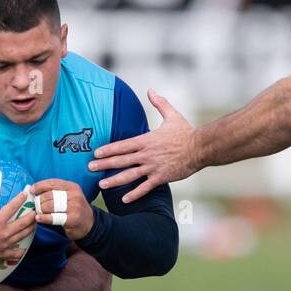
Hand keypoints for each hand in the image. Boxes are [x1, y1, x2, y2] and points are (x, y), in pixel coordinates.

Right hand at [0, 178, 36, 265]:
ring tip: (35, 226)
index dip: (19, 199)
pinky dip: (18, 252)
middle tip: (37, 212)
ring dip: (29, 231)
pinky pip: (13, 254)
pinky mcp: (0, 254)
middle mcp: (3, 232)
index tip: (26, 194)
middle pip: (22, 223)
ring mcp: (3, 244)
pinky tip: (22, 250)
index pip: (12, 207)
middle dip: (31, 217)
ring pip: (21, 237)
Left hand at [29, 179, 93, 240]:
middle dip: (39, 200)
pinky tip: (38, 218)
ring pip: (50, 206)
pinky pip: (53, 217)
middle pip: (50, 195)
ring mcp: (74, 207)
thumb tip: (35, 190)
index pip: (52, 183)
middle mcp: (74, 195)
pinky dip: (43, 218)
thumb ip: (55, 191)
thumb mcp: (68, 196)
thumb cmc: (74, 209)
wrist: (89, 224)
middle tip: (35, 206)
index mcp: (72, 186)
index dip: (40, 186)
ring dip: (40, 209)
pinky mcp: (72, 219)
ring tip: (37, 212)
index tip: (32, 190)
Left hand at [86, 89, 197, 203]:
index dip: (109, 149)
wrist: (201, 148)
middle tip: (89, 168)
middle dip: (104, 164)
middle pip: (121, 160)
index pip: (123, 145)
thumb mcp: (172, 115)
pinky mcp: (161, 178)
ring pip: (130, 175)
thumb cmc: (186, 132)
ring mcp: (153, 167)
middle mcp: (147, 154)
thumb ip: (159, 103)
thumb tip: (150, 90)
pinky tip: (124, 200)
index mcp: (147, 140)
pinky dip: (135, 194)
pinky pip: (145, 187)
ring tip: (101, 185)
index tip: (96, 152)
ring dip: (114, 180)